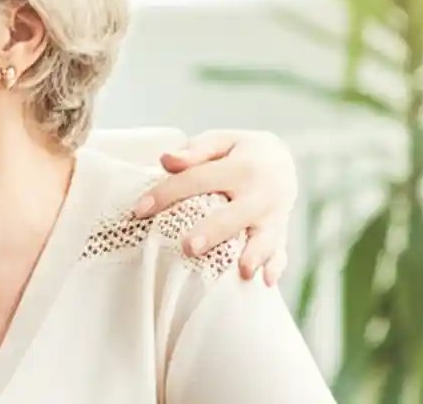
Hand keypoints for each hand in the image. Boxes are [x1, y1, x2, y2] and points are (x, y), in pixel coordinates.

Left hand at [131, 130, 296, 285]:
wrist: (283, 160)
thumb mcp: (221, 141)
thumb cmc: (240, 152)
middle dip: (213, 232)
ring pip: (264, 237)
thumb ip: (195, 150)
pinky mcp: (280, 231)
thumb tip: (166, 160)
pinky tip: (266, 281)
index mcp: (241, 166)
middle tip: (189, 248)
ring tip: (242, 271)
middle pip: (234, 214)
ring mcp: (274, 214)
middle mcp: (260, 192)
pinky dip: (276, 266)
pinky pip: (282, 251)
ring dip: (254, 254)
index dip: (167, 193)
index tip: (139, 210)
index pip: (197, 179)